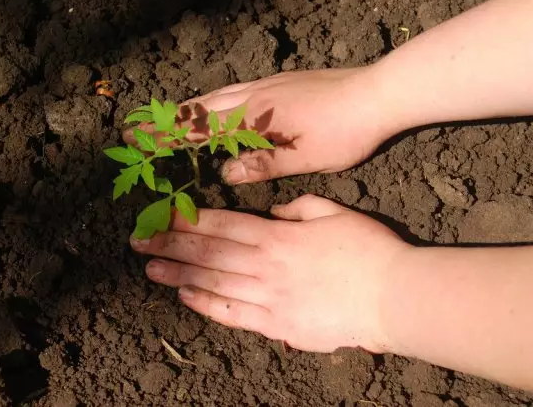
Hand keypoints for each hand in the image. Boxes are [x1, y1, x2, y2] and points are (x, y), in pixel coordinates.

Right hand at [124, 67, 397, 183]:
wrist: (376, 93)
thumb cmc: (344, 132)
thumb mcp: (305, 158)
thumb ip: (264, 164)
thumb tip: (225, 173)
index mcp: (256, 118)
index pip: (202, 128)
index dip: (168, 136)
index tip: (138, 139)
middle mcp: (254, 97)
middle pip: (200, 108)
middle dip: (166, 120)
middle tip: (137, 128)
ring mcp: (266, 86)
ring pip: (215, 96)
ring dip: (187, 108)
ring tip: (165, 116)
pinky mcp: (279, 81)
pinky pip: (233, 91)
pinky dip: (213, 99)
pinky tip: (215, 105)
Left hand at [129, 195, 406, 352]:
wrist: (394, 297)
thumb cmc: (369, 250)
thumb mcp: (335, 212)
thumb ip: (299, 207)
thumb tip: (272, 211)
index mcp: (279, 236)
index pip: (224, 224)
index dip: (189, 220)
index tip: (162, 216)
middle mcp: (267, 265)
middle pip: (210, 253)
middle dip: (171, 246)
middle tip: (138, 242)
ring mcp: (270, 297)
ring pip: (215, 283)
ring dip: (179, 275)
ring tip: (149, 269)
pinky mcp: (279, 324)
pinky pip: (235, 314)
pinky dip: (208, 306)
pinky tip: (186, 298)